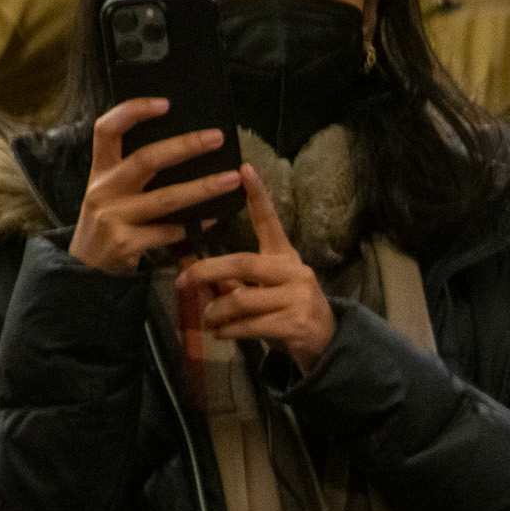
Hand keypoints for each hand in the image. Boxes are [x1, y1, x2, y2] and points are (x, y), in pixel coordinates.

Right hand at [69, 99, 239, 274]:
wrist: (86, 270)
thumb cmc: (110, 224)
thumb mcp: (111, 193)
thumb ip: (135, 175)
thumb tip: (182, 149)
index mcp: (99, 170)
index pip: (107, 129)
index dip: (133, 112)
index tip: (165, 103)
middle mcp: (103, 189)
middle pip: (145, 160)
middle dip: (184, 147)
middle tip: (216, 137)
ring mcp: (113, 217)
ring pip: (165, 199)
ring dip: (202, 188)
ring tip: (231, 179)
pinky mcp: (125, 243)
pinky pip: (168, 232)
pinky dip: (194, 226)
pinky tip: (215, 219)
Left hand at [176, 163, 336, 374]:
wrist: (326, 342)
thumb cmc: (288, 309)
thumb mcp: (266, 289)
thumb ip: (237, 280)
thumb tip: (199, 275)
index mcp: (285, 257)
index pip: (270, 222)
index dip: (258, 196)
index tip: (244, 168)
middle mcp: (295, 272)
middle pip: (243, 264)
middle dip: (207, 272)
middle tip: (183, 280)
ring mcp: (298, 298)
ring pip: (242, 300)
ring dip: (217, 311)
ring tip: (208, 318)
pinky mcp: (296, 324)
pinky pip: (250, 325)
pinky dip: (229, 330)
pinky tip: (221, 333)